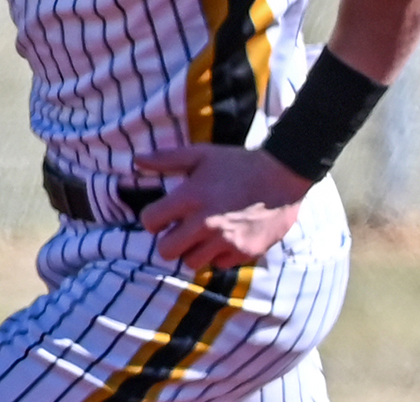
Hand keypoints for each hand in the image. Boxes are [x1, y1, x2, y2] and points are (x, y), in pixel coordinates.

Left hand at [133, 144, 313, 269]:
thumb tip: (137, 161)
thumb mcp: (201, 155)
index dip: (153, 219)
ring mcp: (226, 240)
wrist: (282, 175)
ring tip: (203, 235)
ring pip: (191, 263)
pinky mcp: (244, 252)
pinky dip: (218, 255)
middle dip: (169, 240)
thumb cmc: (237, 163)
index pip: (150, 222)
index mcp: (191, 197)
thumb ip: (167, 159)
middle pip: (166, 251)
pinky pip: (218, 265)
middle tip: (181, 230)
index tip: (163, 215)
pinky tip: (225, 238)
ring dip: (193, 250)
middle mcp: (205, 223)